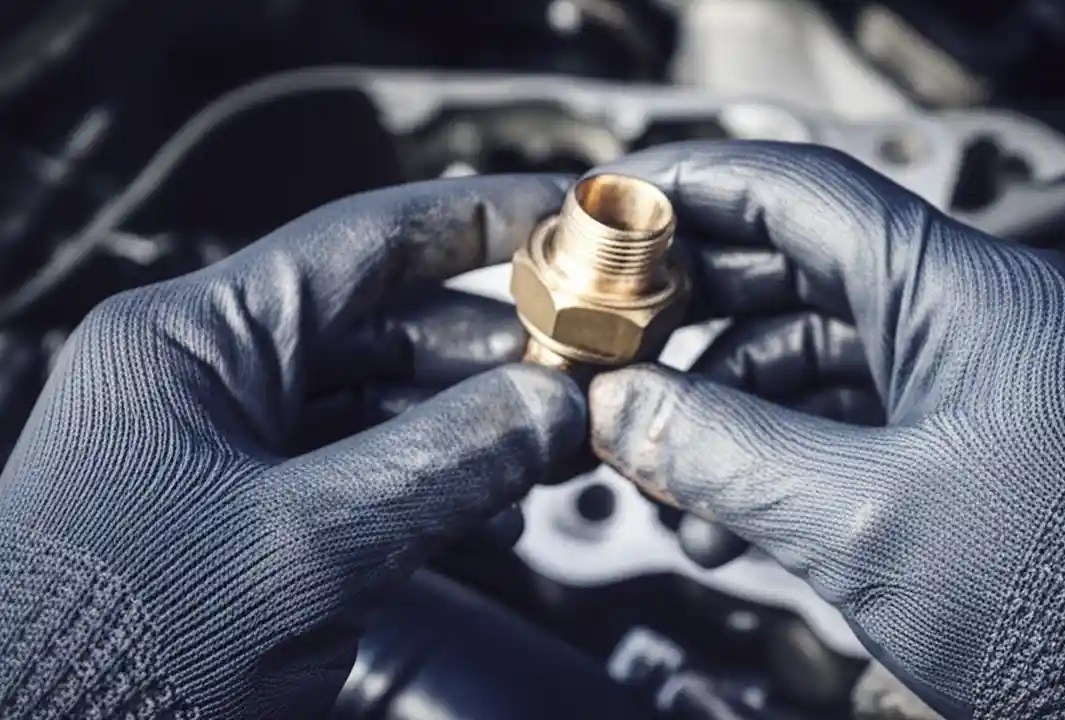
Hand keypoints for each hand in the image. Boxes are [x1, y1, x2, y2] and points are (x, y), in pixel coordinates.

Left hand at [0, 177, 585, 717]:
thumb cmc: (110, 651)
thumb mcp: (307, 544)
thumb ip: (446, 461)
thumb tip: (552, 406)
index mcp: (195, 341)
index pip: (365, 240)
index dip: (480, 221)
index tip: (567, 217)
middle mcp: (210, 381)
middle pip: (387, 326)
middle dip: (496, 347)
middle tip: (586, 368)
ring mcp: (229, 454)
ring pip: (384, 407)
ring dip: (475, 427)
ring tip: (556, 448)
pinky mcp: (250, 522)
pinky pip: (364, 477)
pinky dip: (436, 488)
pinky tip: (496, 514)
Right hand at [588, 141, 1064, 718]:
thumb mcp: (864, 523)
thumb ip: (723, 452)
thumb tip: (624, 411)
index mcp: (972, 292)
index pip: (800, 192)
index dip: (689, 191)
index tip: (613, 211)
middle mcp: (988, 317)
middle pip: (803, 275)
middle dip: (698, 323)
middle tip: (617, 359)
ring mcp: (994, 381)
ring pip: (826, 358)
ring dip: (736, 410)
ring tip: (670, 476)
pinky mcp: (994, 443)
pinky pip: (864, 418)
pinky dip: (790, 455)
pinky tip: (736, 515)